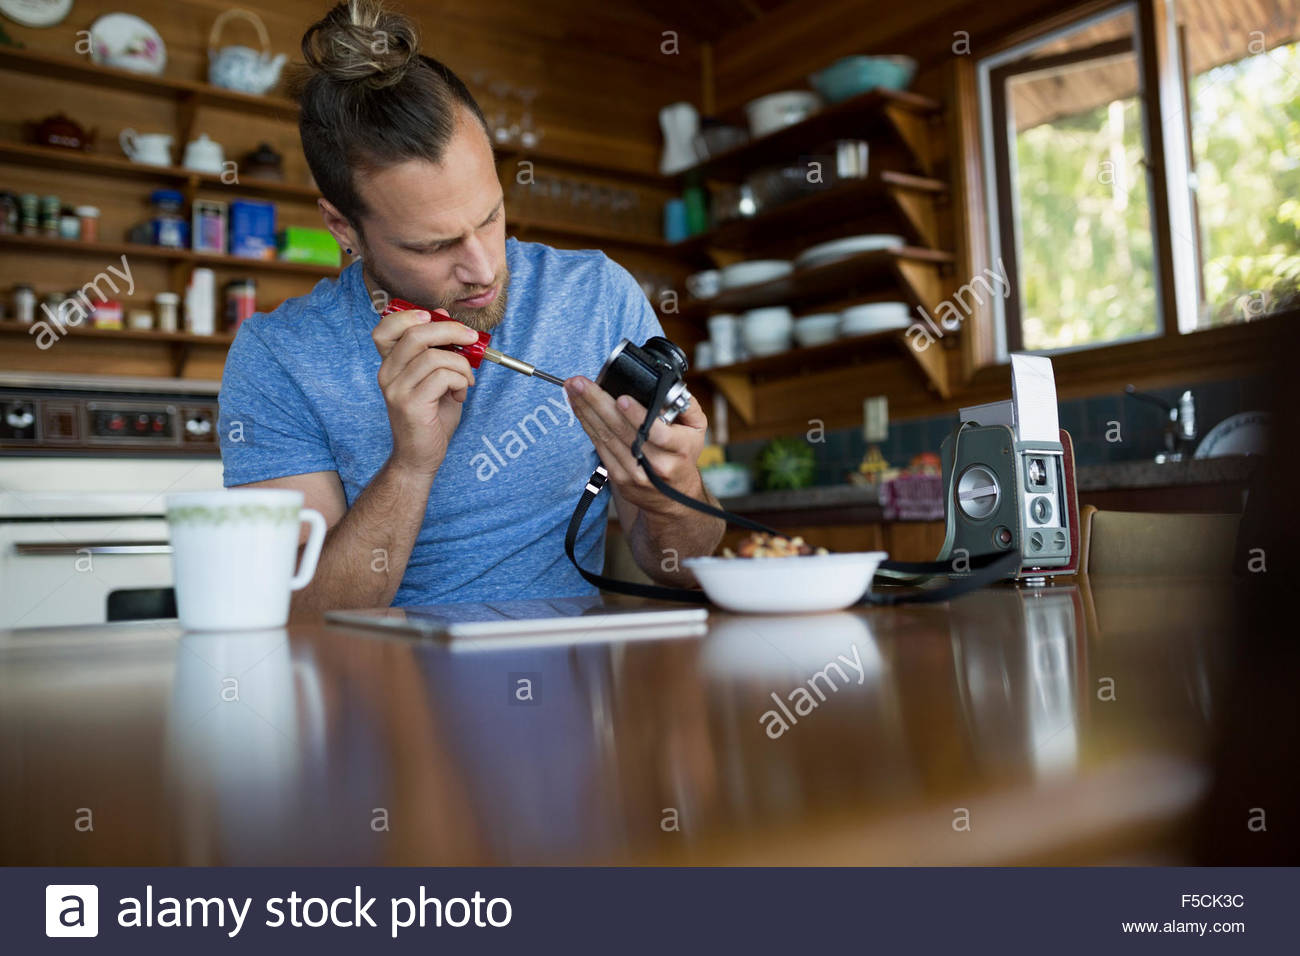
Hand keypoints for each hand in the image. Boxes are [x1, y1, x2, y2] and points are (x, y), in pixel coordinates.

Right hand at [372, 308, 480, 474]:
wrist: (421, 457)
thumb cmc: (431, 417)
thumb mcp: (436, 377)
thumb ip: (438, 349)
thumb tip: (445, 316)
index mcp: (390, 364)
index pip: (385, 328)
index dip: (408, 316)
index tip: (434, 316)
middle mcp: (387, 374)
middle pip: (415, 334)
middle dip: (451, 331)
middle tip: (472, 339)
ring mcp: (396, 389)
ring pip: (435, 356)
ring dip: (461, 366)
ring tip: (465, 381)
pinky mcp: (410, 404)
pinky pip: (443, 377)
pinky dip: (460, 382)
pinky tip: (459, 395)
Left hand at [564, 376, 707, 515]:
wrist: (674, 498)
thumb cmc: (683, 456)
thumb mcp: (697, 430)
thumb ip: (687, 405)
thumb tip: (668, 386)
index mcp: (678, 449)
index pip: (656, 432)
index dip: (637, 416)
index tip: (622, 399)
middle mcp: (655, 464)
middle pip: (622, 431)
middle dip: (597, 403)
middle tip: (580, 383)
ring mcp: (634, 473)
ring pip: (606, 437)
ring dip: (586, 411)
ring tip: (572, 389)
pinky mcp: (617, 477)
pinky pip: (599, 446)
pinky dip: (587, 424)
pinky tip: (578, 408)